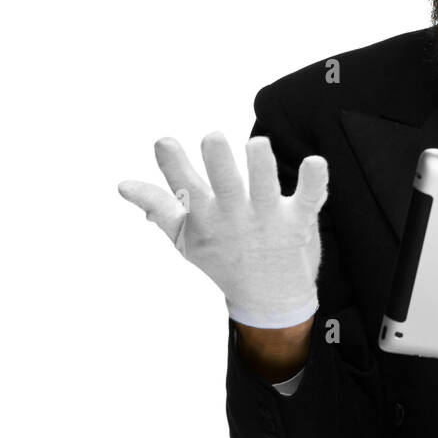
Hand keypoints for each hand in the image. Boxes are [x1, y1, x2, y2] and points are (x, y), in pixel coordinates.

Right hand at [118, 132, 327, 327]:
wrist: (269, 299)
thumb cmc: (224, 259)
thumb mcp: (186, 239)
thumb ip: (159, 207)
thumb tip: (122, 184)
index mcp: (206, 218)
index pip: (186, 188)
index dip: (174, 165)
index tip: (165, 143)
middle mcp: (236, 217)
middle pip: (227, 186)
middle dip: (220, 163)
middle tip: (213, 138)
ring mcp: (268, 220)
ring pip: (265, 189)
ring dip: (262, 166)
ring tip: (257, 145)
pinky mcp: (298, 222)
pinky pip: (309, 198)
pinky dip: (314, 181)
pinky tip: (316, 162)